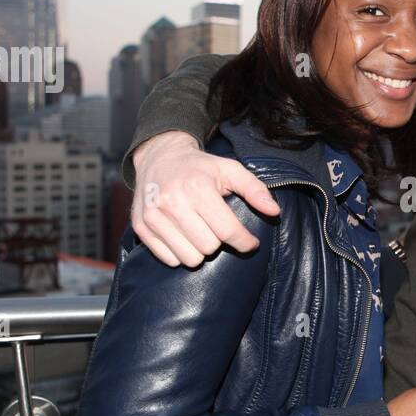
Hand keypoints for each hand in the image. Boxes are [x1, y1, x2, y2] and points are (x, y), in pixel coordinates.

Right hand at [131, 131, 281, 266]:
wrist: (159, 156)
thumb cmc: (199, 167)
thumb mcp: (230, 169)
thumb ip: (255, 189)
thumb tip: (274, 211)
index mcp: (197, 188)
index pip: (228, 231)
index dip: (245, 241)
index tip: (250, 242)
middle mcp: (173, 202)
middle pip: (209, 247)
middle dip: (219, 242)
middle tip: (217, 228)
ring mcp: (154, 216)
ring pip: (190, 258)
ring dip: (201, 251)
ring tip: (201, 232)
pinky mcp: (142, 227)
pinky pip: (169, 259)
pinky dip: (181, 253)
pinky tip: (183, 236)